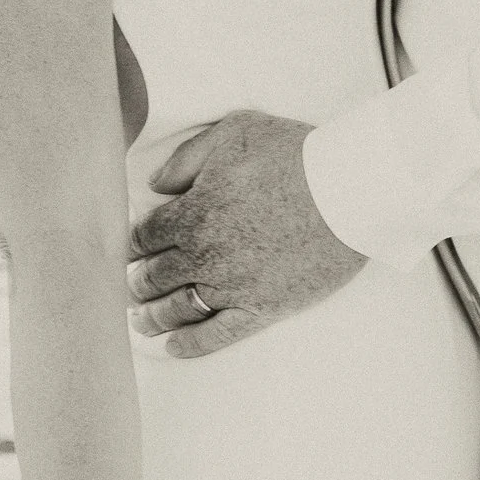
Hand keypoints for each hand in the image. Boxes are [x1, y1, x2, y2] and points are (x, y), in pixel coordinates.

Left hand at [127, 109, 364, 357]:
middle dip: (135, 283)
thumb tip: (155, 185)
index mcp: (192, 211)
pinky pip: (216, 335)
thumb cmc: (295, 155)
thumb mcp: (234, 132)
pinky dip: (190, 344)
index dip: (131, 245)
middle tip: (130, 287)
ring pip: (175, 309)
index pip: (143, 236)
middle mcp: (203, 254)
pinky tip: (172, 348)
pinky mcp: (261, 309)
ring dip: (151, 317)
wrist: (350, 191)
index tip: (130, 252)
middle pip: (153, 277)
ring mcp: (231, 286)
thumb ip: (187, 157)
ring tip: (140, 321)